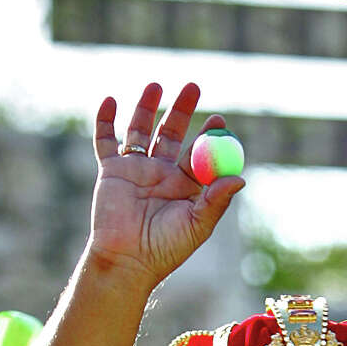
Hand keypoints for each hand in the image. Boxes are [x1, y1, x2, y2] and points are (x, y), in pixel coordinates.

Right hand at [89, 82, 242, 289]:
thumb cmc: (165, 248)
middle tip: (193, 86)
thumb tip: (240, 177)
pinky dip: (106, 120)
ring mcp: (135, 170)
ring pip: (140, 130)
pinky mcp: (110, 172)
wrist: (127, 260)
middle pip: (172, 133)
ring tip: (157, 85)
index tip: (219, 120)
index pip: (199, 152)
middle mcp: (160, 173)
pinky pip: (106, 141)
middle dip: (182, 109)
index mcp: (184, 185)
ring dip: (147, 106)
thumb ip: (217, 200)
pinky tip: (111, 100)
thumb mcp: (197, 225)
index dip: (209, 134)